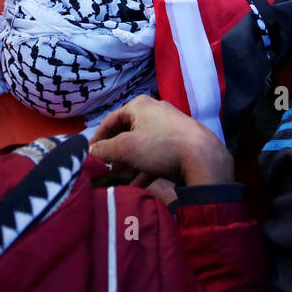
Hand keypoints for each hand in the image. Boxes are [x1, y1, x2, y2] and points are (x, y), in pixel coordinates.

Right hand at [90, 95, 233, 187]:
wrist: (203, 157)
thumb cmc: (160, 146)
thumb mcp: (125, 148)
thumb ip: (103, 150)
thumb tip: (88, 151)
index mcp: (139, 106)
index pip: (110, 120)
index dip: (97, 137)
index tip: (89, 152)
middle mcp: (155, 111)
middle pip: (127, 132)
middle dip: (116, 152)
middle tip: (106, 167)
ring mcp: (170, 126)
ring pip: (143, 144)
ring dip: (130, 162)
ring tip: (120, 178)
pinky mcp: (181, 141)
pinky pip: (157, 153)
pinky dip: (146, 167)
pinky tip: (139, 185)